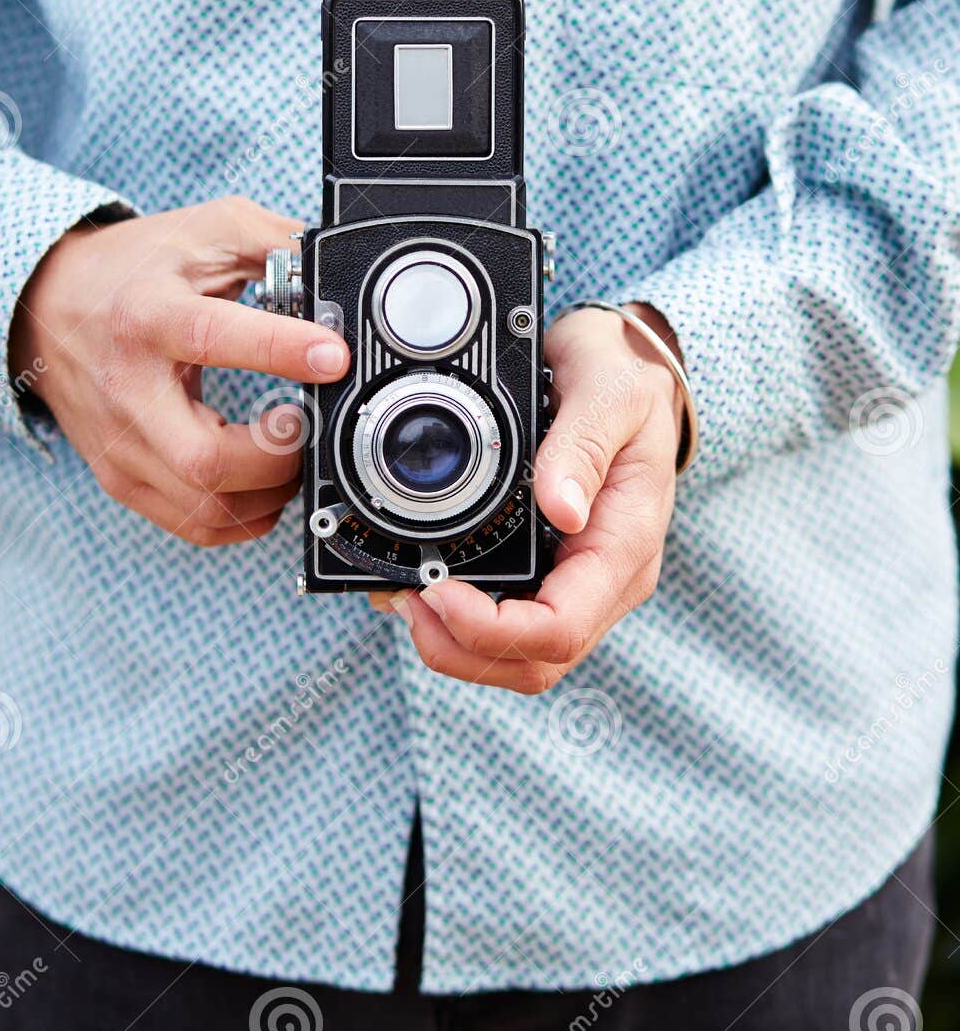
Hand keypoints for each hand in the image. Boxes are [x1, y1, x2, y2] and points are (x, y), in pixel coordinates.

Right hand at [9, 196, 349, 544]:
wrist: (47, 304)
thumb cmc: (135, 267)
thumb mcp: (207, 229)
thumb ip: (278, 242)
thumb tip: (340, 269)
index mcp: (148, 315)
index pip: (212, 338)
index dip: (281, 351)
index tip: (334, 357)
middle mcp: (129, 389)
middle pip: (205, 460)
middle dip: (279, 457)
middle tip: (307, 422)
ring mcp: (120, 445)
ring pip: (205, 507)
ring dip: (270, 491)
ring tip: (291, 449)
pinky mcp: (121, 479)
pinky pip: (194, 524)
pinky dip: (244, 514)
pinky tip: (261, 479)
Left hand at [371, 305, 682, 692]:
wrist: (627, 367)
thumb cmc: (624, 379)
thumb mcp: (612, 393)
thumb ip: (585, 447)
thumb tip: (561, 508)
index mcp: (625, 546)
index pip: (560, 630)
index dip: (490, 630)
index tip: (438, 591)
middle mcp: (608, 580)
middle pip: (534, 663)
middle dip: (459, 648)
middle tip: (405, 599)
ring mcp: (582, 582)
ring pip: (519, 656)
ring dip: (455, 643)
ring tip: (404, 596)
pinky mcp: (557, 572)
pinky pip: (511, 622)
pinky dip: (462, 621)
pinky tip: (425, 586)